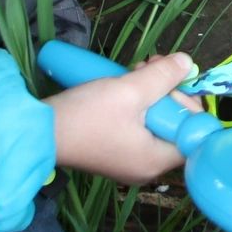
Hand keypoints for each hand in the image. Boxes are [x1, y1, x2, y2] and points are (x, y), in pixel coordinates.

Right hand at [51, 51, 199, 183]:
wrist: (39, 132)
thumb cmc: (87, 115)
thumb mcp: (129, 90)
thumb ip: (163, 76)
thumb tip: (188, 63)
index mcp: (155, 160)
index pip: (193, 134)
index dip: (188, 103)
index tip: (174, 81)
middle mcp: (146, 167)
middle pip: (174, 124)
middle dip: (167, 90)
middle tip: (154, 64)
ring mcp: (128, 160)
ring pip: (154, 121)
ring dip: (150, 91)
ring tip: (137, 68)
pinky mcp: (114, 150)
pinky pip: (137, 126)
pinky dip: (136, 103)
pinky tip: (126, 82)